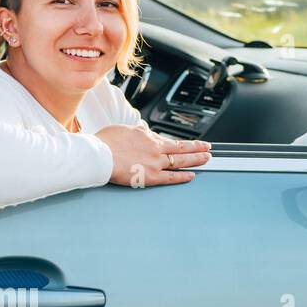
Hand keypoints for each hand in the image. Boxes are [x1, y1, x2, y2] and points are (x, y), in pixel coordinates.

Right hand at [95, 124, 211, 186]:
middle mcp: (155, 148)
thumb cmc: (104, 142)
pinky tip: (191, 175)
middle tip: (207, 148)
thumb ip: (135, 132)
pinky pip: (171, 177)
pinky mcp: (151, 176)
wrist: (99, 155)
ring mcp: (155, 162)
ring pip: (180, 160)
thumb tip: (142, 132)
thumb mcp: (122, 129)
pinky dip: (183, 176)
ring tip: (206, 158)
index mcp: (146, 136)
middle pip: (180, 148)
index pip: (167, 140)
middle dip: (196, 147)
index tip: (185, 143)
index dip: (177, 142)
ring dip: (195, 159)